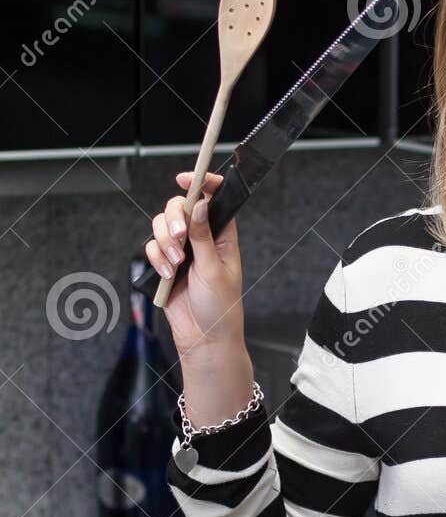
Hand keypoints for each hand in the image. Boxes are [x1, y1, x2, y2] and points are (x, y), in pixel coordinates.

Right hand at [143, 171, 244, 359]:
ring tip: (176, 265)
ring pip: (161, 227)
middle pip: (179, 208)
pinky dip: (156, 258)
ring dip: (164, 243)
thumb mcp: (214, 269)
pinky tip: (168, 275)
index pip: (212, 200)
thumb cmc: (220, 306)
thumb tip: (200, 205)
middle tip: (180, 238)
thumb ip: (203, 236)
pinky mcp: (165, 264)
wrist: (204, 337)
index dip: (201, 184)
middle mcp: (201, 238)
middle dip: (174, 220)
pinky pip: (151, 248)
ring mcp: (182, 250)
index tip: (186, 178)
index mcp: (222, 236)